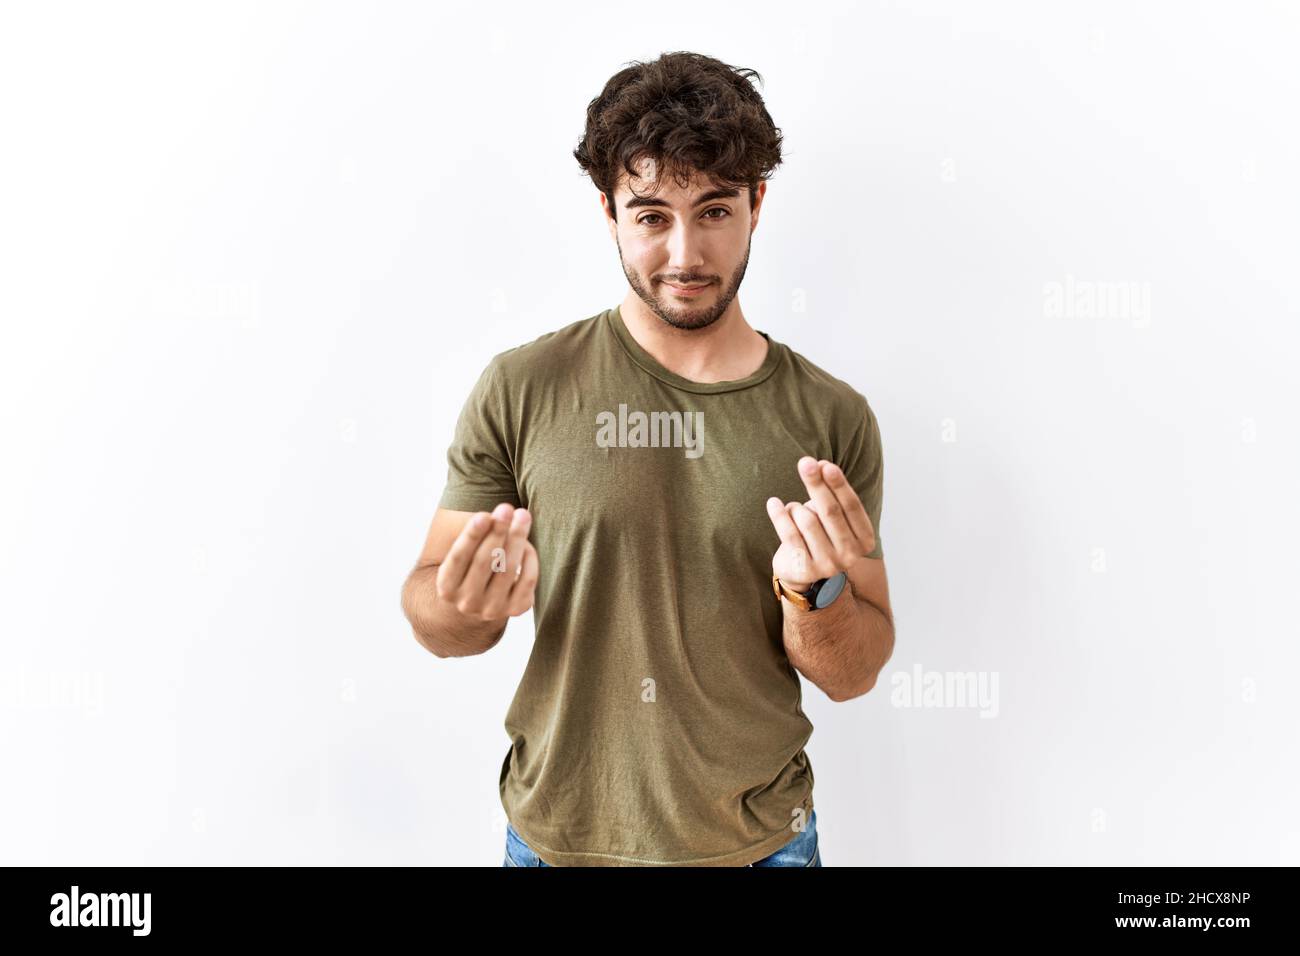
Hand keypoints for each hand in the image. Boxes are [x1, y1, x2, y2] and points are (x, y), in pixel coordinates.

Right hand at [435, 503, 538, 620]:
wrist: (480, 602)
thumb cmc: (471, 566)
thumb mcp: (463, 554)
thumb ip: (475, 535)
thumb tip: (498, 514)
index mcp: (447, 587)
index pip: (458, 558)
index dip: (471, 536)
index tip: (484, 514)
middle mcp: (467, 602)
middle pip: (484, 562)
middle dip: (497, 532)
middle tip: (506, 508)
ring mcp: (492, 610)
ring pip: (507, 569)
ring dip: (516, 539)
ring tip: (522, 516)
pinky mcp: (515, 610)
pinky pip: (527, 580)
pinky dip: (529, 558)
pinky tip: (526, 543)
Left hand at [766, 456, 875, 590]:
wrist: (802, 571)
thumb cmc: (820, 534)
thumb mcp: (831, 516)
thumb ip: (830, 493)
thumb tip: (818, 465)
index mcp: (865, 539)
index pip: (852, 506)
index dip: (838, 485)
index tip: (824, 464)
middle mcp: (850, 555)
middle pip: (831, 512)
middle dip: (817, 485)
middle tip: (805, 463)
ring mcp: (829, 565)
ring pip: (808, 521)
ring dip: (796, 508)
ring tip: (793, 508)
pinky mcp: (806, 570)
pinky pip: (789, 534)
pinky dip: (780, 515)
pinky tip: (773, 503)